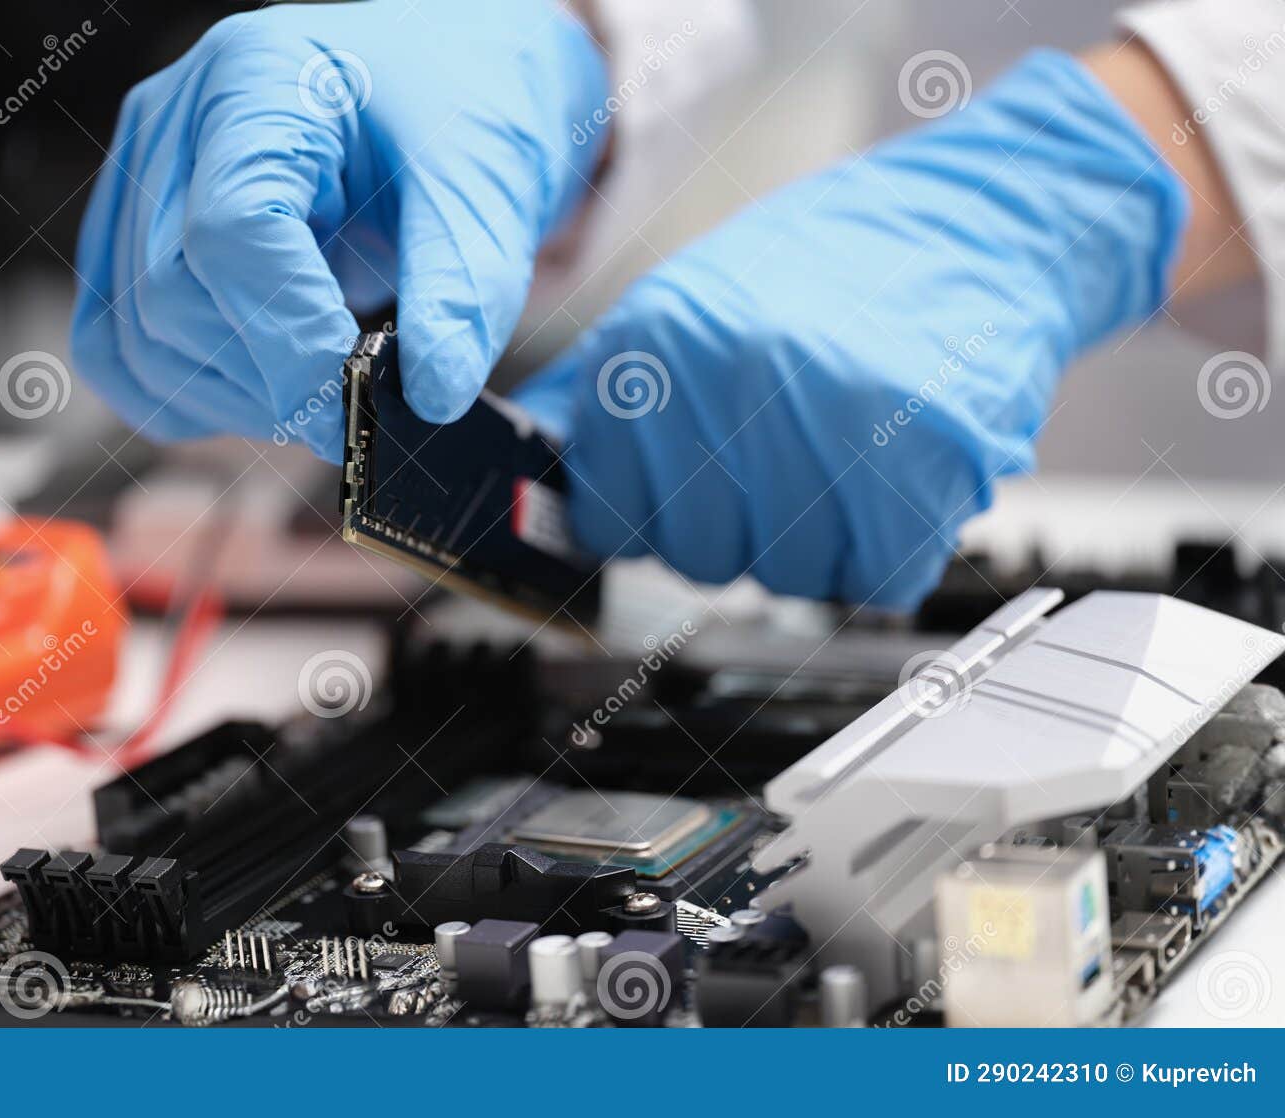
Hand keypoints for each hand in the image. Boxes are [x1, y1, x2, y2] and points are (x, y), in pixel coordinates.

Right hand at [71, 0, 607, 456]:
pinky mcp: (140, 238)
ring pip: (136, 337)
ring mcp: (144, 179)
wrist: (443, 76)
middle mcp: (175, 122)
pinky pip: (123, 348)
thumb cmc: (458, 103)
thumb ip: (461, 292)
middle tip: (352, 410)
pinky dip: (193, 395)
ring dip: (231, 400)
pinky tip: (267, 393)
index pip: (230, 233)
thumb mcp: (485, 185)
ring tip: (320, 397)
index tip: (356, 402)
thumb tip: (430, 399)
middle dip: (265, 381)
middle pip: (170, 294)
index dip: (290, 339)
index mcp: (256, 80)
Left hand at [516, 51, 1186, 607]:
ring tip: (849, 455)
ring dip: (821, 542)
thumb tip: (533, 472)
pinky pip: (875, 579)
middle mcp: (727, 379)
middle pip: (696, 555)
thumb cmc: (835, 265)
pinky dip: (891, 551)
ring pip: (784, 576)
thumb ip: (600, 391)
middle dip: (743, 531)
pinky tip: (895, 479)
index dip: (657, 516)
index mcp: (653, 345)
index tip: (697, 484)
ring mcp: (822, 417)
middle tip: (792, 461)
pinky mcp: (919, 456)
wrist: (984, 218)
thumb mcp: (686, 302)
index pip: (608, 517)